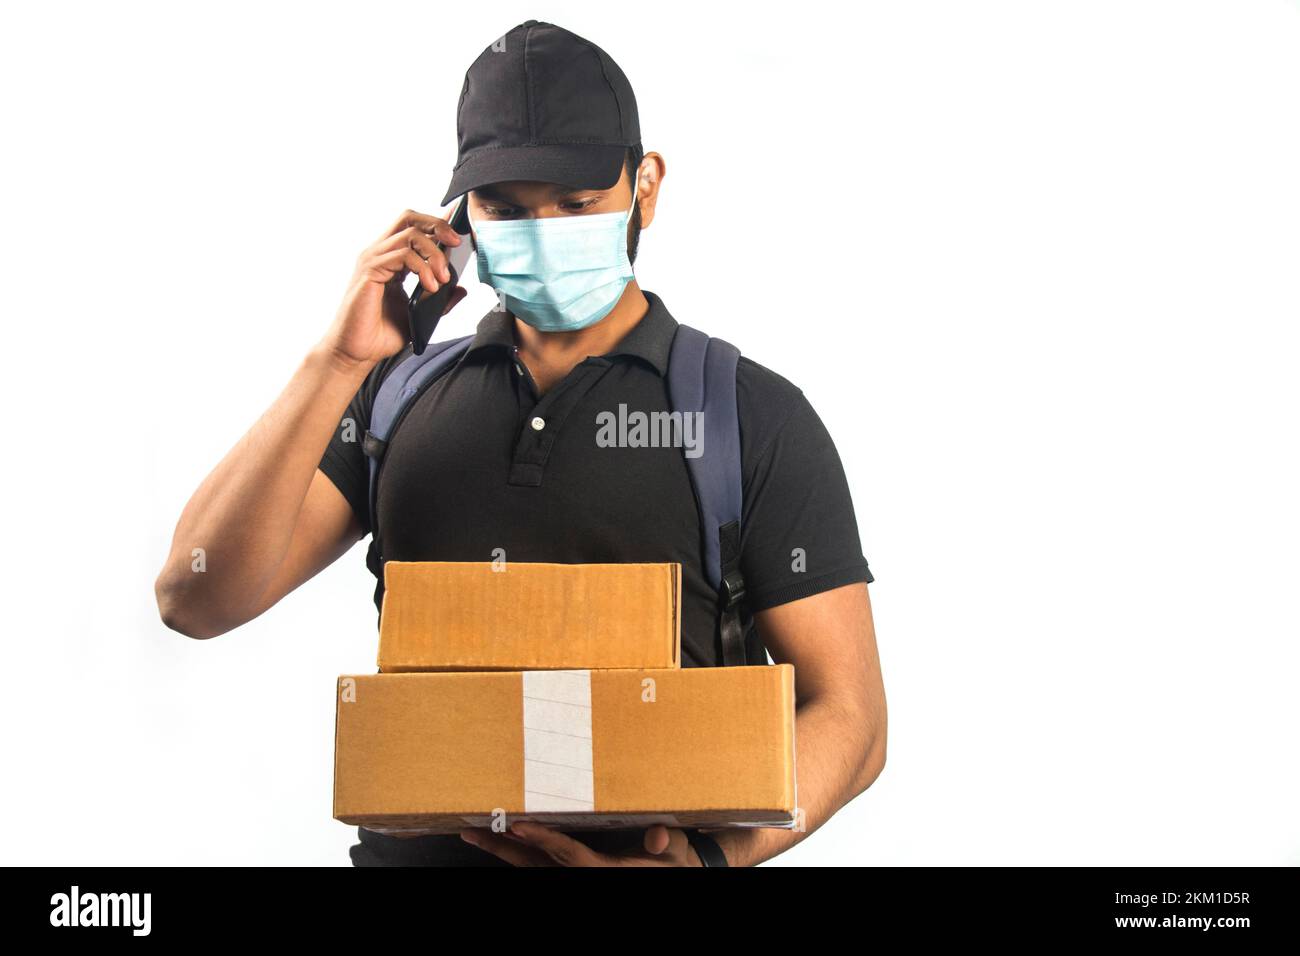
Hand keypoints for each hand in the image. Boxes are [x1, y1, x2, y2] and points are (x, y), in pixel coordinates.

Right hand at [320, 209, 467, 367]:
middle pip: (408, 218)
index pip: (412, 228)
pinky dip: (422, 268)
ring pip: (409, 234)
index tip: (458, 233)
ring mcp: (372, 260)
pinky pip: (401, 255)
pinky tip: (430, 286)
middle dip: (437, 225)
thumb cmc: (380, 334)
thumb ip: (439, 300)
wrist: (356, 352)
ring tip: (443, 278)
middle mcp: (379, 254)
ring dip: (434, 253)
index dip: (436, 224)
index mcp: (389, 259)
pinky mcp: (369, 271)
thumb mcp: (419, 314)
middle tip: (456, 243)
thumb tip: (460, 288)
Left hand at [460, 822, 703, 866]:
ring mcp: (576, 874)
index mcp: (603, 869)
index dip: (542, 840)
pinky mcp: (575, 871)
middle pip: (535, 864)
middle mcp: (583, 875)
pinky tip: (503, 841)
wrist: (677, 872)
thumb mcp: (676, 854)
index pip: (567, 853)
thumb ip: (667, 845)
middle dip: (502, 848)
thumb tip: (659, 838)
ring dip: (503, 851)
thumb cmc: (676, 861)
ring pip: (532, 866)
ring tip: (476, 833)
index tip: (518, 827)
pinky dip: (519, 853)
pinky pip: (540, 863)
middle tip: (472, 831)